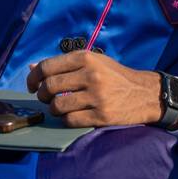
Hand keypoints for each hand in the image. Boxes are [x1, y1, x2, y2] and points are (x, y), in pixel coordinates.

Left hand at [26, 50, 161, 127]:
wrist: (145, 93)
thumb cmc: (115, 77)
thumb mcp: (94, 62)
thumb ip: (64, 64)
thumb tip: (32, 67)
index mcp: (86, 58)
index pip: (47, 67)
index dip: (33, 78)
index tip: (32, 86)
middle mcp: (91, 75)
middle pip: (49, 87)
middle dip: (41, 95)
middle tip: (45, 98)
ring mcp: (96, 96)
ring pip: (57, 106)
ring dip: (53, 110)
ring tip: (60, 108)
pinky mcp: (101, 115)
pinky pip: (70, 121)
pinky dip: (66, 120)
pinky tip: (73, 116)